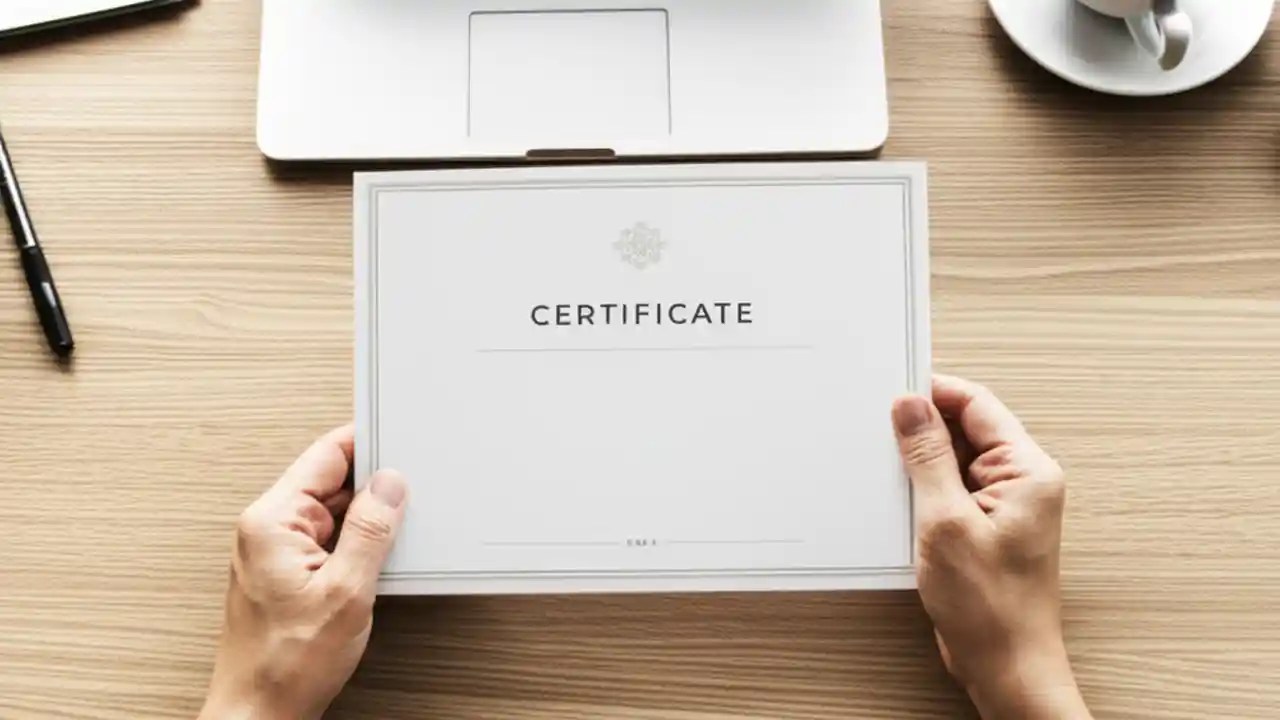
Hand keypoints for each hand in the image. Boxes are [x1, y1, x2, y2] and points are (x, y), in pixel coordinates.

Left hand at [199, 425, 407, 719]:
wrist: (259, 714)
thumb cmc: (285, 666)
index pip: (325, 455)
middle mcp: (267, 529)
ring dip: (366, 520)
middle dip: (373, 485)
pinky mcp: (285, 572)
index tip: (398, 436)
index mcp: (272, 521)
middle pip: (330, 481)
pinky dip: (355, 544)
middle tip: (409, 497)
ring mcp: (275, 551)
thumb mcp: (346, 592)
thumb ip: (371, 531)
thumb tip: (390, 485)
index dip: (366, 441)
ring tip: (391, 540)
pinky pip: (327, 539)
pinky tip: (374, 562)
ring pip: (332, 512)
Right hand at [892, 375, 1091, 719]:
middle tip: (880, 434)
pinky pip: (950, 490)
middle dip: (922, 430)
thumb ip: (927, 458)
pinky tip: (900, 504)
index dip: (934, 393)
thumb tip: (910, 407)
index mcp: (1028, 471)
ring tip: (890, 478)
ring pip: (953, 460)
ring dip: (920, 464)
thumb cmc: (990, 608)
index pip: (978, 405)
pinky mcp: (985, 527)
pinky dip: (922, 491)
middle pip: (966, 429)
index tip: (893, 391)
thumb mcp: (945, 521)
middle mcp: (1022, 482)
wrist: (1005, 665)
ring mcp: (1004, 505)